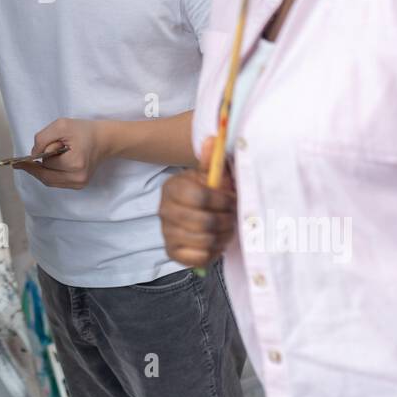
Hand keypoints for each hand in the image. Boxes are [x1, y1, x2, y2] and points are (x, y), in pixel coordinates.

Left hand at [15, 118, 106, 189]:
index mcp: (75, 163)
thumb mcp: (61, 126)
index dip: (34, 160)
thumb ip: (43, 139)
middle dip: (36, 168)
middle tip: (22, 163)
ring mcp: (79, 183)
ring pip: (50, 181)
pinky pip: (57, 182)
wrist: (104, 140)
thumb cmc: (83, 131)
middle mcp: (78, 178)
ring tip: (33, 163)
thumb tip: (33, 155)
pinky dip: (49, 174)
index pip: (47, 163)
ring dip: (42, 172)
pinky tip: (45, 166)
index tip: (16, 163)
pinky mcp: (79, 185)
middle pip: (46, 177)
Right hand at [159, 136, 236, 267]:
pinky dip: (212, 252)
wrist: (196, 212)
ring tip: (227, 229)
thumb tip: (213, 139)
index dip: (222, 201)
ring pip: (204, 241)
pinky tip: (216, 242)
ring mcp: (166, 233)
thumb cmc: (206, 192)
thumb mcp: (210, 176)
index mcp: (172, 188)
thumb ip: (212, 161)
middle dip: (226, 221)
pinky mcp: (172, 252)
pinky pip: (198, 258)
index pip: (200, 197)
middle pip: (203, 222)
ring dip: (222, 236)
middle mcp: (164, 211)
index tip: (232, 199)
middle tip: (233, 217)